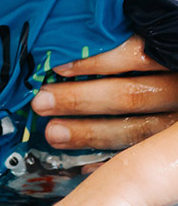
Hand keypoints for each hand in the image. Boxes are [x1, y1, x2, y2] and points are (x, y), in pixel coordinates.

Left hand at [31, 36, 177, 150]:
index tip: (59, 68)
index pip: (136, 56)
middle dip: (79, 99)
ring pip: (136, 130)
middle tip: (42, 102)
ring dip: (89, 133)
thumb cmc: (162, 55)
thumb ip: (127, 43)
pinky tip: (85, 164)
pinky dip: (113, 162)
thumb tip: (72, 43)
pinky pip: (145, 159)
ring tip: (54, 133)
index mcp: (173, 57)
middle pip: (130, 96)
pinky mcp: (174, 145)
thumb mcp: (150, 41)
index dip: (97, 63)